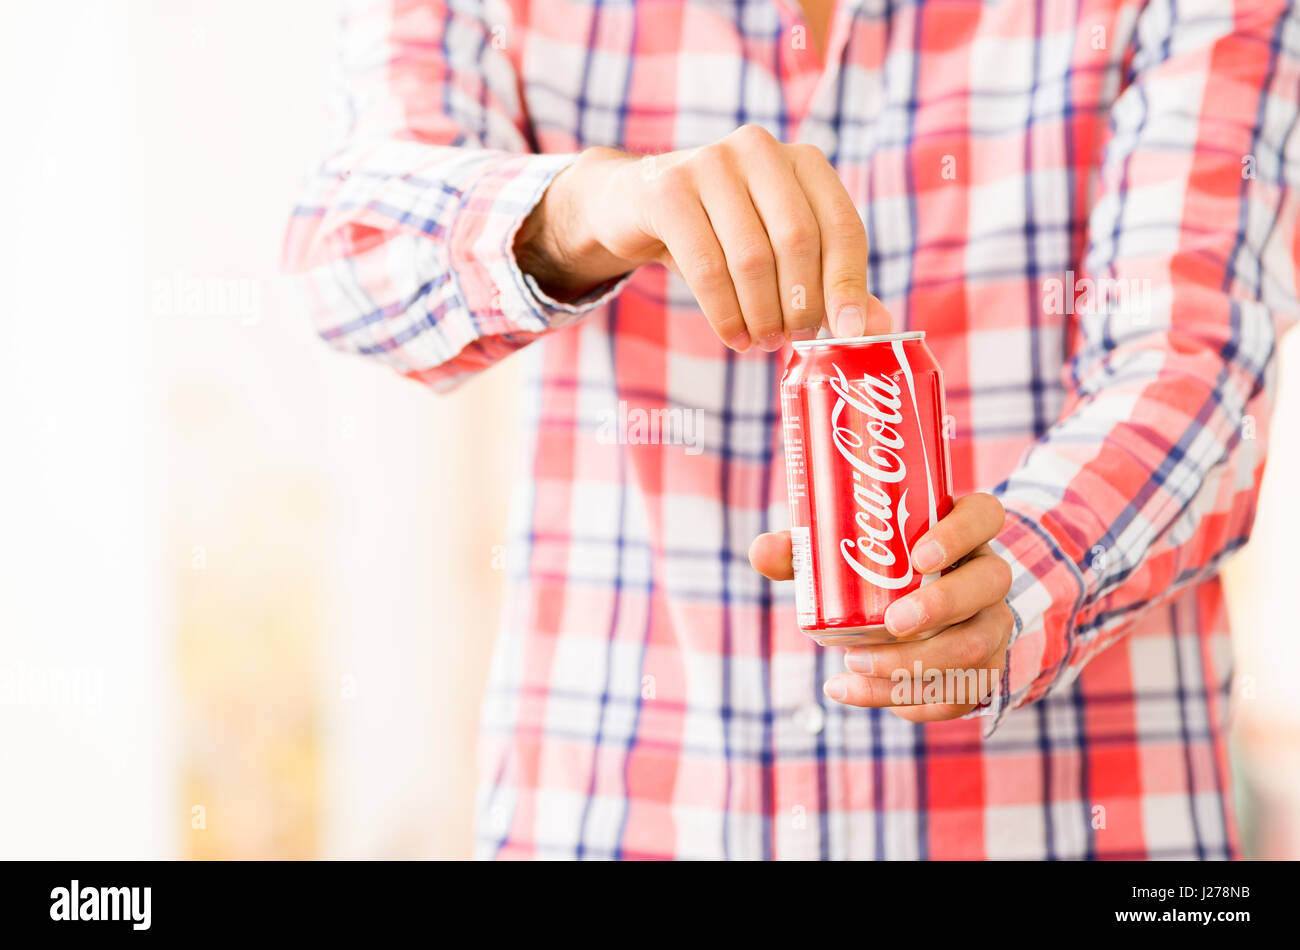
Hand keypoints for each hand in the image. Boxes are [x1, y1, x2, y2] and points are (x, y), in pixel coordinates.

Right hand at [514, 125, 891, 350]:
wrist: (636, 206)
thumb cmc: (720, 233)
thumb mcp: (777, 250)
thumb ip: (828, 282)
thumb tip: (878, 331)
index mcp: (803, 161)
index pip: (841, 225)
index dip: (848, 284)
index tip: (849, 333)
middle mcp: (760, 150)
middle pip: (798, 240)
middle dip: (800, 303)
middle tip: (793, 341)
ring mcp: (710, 162)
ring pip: (751, 257)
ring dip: (761, 314)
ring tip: (762, 343)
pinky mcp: (668, 190)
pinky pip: (706, 266)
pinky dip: (724, 313)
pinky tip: (734, 336)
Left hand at [749, 493, 1012, 721]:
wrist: (917, 618)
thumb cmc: (875, 569)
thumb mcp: (843, 551)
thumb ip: (803, 548)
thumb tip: (762, 552)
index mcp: (962, 530)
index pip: (984, 515)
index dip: (960, 534)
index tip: (919, 556)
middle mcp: (987, 574)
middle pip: (989, 585)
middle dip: (940, 607)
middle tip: (891, 624)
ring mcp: (992, 624)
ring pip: (975, 647)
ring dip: (914, 664)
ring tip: (854, 663)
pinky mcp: (984, 670)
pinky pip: (961, 693)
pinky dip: (908, 701)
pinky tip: (860, 692)